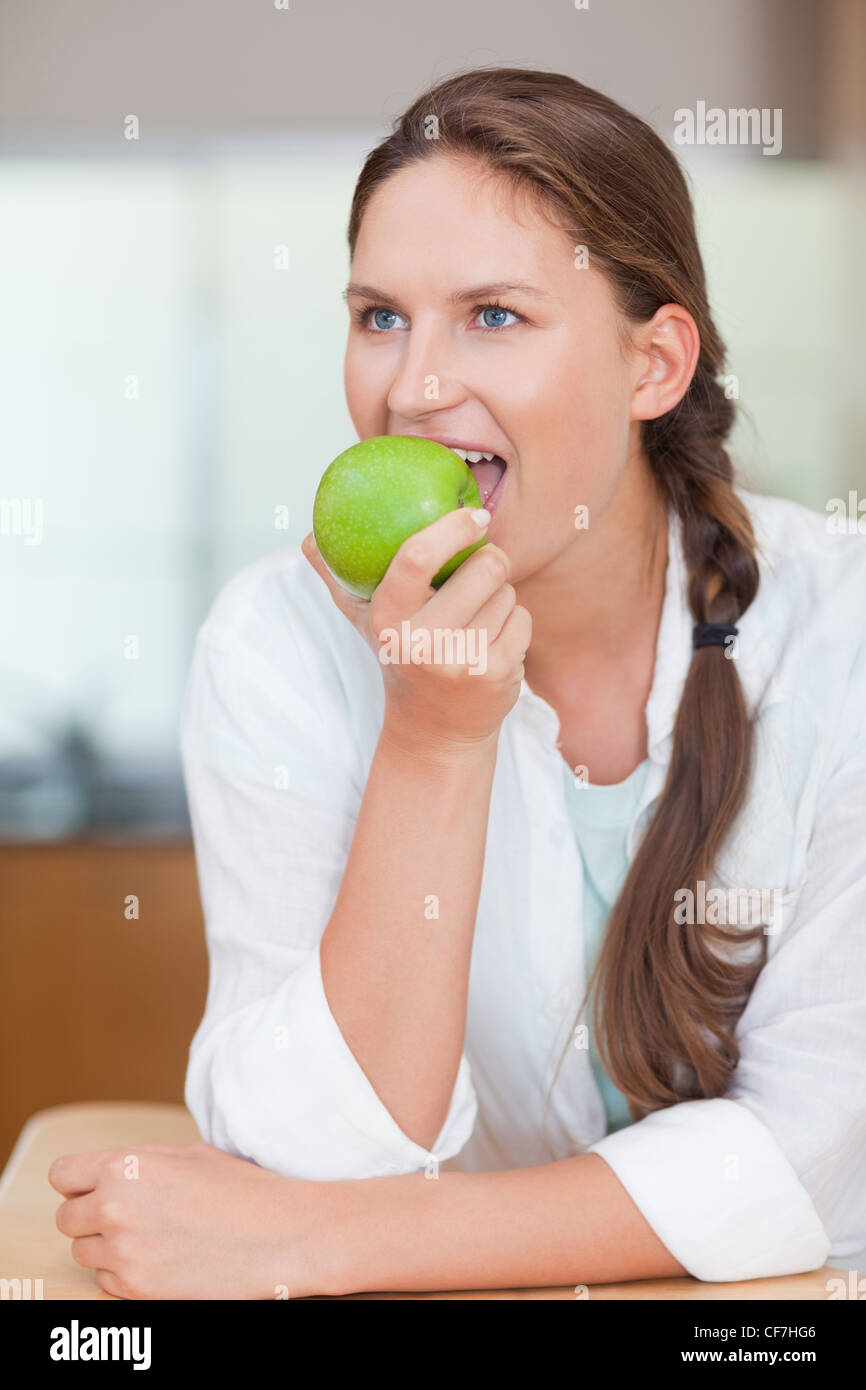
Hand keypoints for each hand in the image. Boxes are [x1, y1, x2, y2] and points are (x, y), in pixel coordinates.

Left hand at [49, 1140, 344, 1299]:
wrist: (282, 1236)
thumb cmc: (241, 1189)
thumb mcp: (188, 1155)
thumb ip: (138, 1161)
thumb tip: (107, 1171)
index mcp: (126, 1167)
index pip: (62, 1174)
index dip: (78, 1180)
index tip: (93, 1185)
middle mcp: (115, 1209)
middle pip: (66, 1218)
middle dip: (90, 1214)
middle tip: (127, 1212)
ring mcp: (124, 1253)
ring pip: (82, 1253)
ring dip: (105, 1245)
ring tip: (148, 1235)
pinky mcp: (136, 1289)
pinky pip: (104, 1280)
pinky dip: (123, 1271)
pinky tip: (159, 1257)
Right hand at [302, 509, 531, 754]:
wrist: (435, 730)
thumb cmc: (401, 658)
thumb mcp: (366, 622)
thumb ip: (338, 579)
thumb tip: (308, 539)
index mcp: (387, 620)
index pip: (416, 557)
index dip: (452, 527)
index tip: (474, 515)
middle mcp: (423, 642)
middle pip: (485, 566)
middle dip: (490, 560)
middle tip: (478, 571)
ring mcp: (463, 660)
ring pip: (507, 593)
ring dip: (500, 597)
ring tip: (475, 619)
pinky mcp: (497, 673)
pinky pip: (521, 619)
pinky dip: (513, 624)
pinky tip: (491, 642)